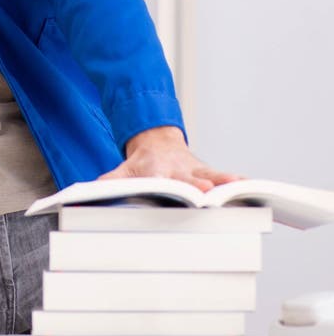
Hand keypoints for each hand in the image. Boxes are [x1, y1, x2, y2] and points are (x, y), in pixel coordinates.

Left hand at [98, 126, 242, 191]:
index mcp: (156, 171)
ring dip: (223, 181)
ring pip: (211, 174)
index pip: (163, 180)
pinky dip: (235, 181)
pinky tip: (249, 185)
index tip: (175, 189)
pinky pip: (222, 176)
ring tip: (238, 185)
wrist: (155, 141)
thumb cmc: (141, 164)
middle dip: (198, 185)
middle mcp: (178, 170)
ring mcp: (193, 170)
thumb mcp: (121, 171)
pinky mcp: (206, 171)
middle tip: (208, 190)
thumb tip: (86, 194)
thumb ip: (107, 183)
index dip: (169, 186)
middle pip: (189, 179)